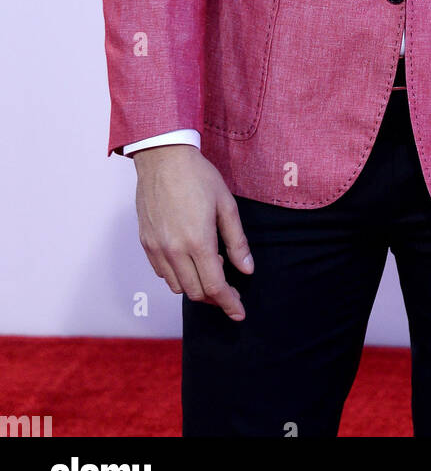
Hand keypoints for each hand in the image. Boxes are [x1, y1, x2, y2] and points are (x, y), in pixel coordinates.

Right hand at [132, 144, 252, 320]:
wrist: (163, 158)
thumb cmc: (197, 176)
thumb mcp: (226, 205)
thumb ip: (237, 241)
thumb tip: (246, 269)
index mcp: (197, 241)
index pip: (215, 286)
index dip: (229, 303)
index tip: (239, 312)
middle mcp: (173, 250)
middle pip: (195, 292)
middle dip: (214, 297)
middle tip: (229, 290)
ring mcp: (156, 248)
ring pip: (176, 286)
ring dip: (195, 287)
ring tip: (210, 268)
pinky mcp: (145, 243)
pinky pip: (161, 273)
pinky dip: (177, 275)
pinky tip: (188, 260)